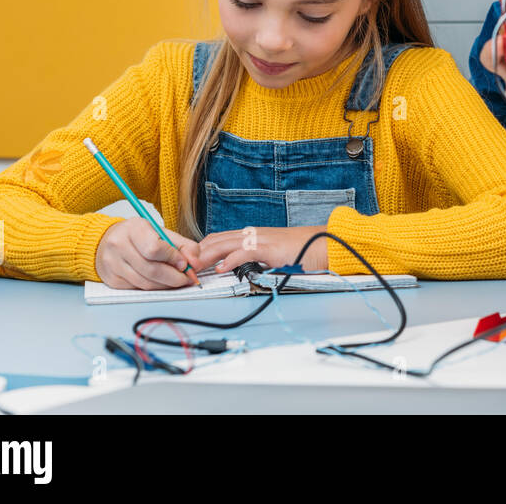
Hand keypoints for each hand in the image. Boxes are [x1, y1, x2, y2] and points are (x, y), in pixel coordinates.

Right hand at [95, 218, 201, 289]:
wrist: (109, 241)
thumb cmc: (138, 235)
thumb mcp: (160, 231)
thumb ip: (182, 244)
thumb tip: (196, 261)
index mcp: (133, 229)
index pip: (154, 248)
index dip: (173, 258)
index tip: (185, 263)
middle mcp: (119, 246)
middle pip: (151, 269)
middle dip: (174, 277)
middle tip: (187, 278)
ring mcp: (113, 264)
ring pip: (146, 283)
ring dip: (166, 285)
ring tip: (177, 280)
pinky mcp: (112, 280)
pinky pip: (138, 288)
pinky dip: (154, 287)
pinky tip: (161, 282)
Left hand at [195, 226, 329, 275]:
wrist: (323, 244)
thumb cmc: (300, 250)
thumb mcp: (271, 255)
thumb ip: (254, 260)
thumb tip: (237, 270)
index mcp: (251, 235)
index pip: (217, 239)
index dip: (200, 249)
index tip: (188, 261)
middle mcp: (252, 234)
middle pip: (216, 240)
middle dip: (196, 252)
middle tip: (182, 265)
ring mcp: (260, 239)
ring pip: (225, 243)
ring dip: (206, 256)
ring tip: (193, 267)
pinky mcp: (269, 248)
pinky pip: (245, 252)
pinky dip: (230, 260)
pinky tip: (221, 269)